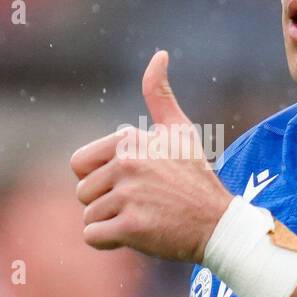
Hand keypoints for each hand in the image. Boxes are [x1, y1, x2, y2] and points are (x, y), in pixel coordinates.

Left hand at [71, 50, 232, 262]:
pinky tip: (137, 234)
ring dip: (110, 222)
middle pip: (83, 192)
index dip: (100, 177)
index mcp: (130, 140)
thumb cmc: (195, 177)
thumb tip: (159, 54)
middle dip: (105, 202)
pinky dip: (109, 242)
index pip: (79, 164)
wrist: (218, 224)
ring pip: (89, 215)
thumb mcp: (178, 131)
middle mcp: (127, 164)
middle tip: (140, 203)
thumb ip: (159, 94)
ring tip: (144, 217)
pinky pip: (93, 236)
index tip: (133, 181)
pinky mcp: (131, 227)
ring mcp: (129, 196)